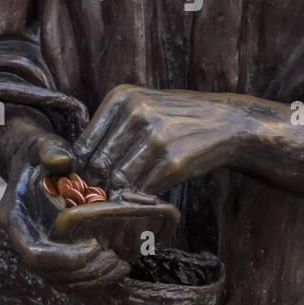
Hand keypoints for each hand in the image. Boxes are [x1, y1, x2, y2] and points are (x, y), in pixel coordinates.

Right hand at [0, 128, 129, 289]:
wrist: (33, 159)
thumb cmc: (38, 151)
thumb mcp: (42, 144)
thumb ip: (49, 150)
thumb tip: (64, 160)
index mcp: (15, 218)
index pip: (33, 254)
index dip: (63, 258)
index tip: (95, 247)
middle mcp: (24, 238)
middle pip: (49, 274)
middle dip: (84, 271)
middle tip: (114, 259)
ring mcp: (39, 246)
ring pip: (62, 281)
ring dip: (92, 278)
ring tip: (121, 265)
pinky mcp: (54, 250)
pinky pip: (72, 276)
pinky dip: (95, 276)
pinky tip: (118, 265)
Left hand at [73, 85, 245, 195]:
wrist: (226, 122)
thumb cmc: (177, 119)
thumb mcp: (143, 106)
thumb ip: (111, 129)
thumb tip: (77, 167)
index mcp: (121, 97)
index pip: (82, 145)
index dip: (81, 171)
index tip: (87, 186)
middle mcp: (135, 113)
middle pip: (97, 165)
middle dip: (97, 189)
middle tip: (101, 202)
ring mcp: (155, 137)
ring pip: (117, 181)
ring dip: (117, 199)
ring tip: (120, 207)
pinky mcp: (172, 162)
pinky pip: (142, 191)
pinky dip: (138, 203)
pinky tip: (143, 204)